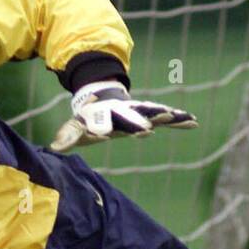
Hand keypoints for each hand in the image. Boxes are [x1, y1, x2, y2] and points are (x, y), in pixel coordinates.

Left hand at [49, 80, 197, 150]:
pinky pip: (166, 118)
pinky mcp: (149, 115)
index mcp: (109, 119)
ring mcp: (139, 113)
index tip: (139, 131)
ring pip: (156, 113)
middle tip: (164, 121)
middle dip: (150, 119)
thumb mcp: (74, 128)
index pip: (117, 124)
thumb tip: (54, 147)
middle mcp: (126, 114)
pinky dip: (179, 120)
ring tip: (186, 118)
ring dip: (170, 116)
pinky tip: (194, 123)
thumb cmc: (87, 120)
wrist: (101, 101)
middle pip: (140, 116)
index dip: (128, 128)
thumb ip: (67, 137)